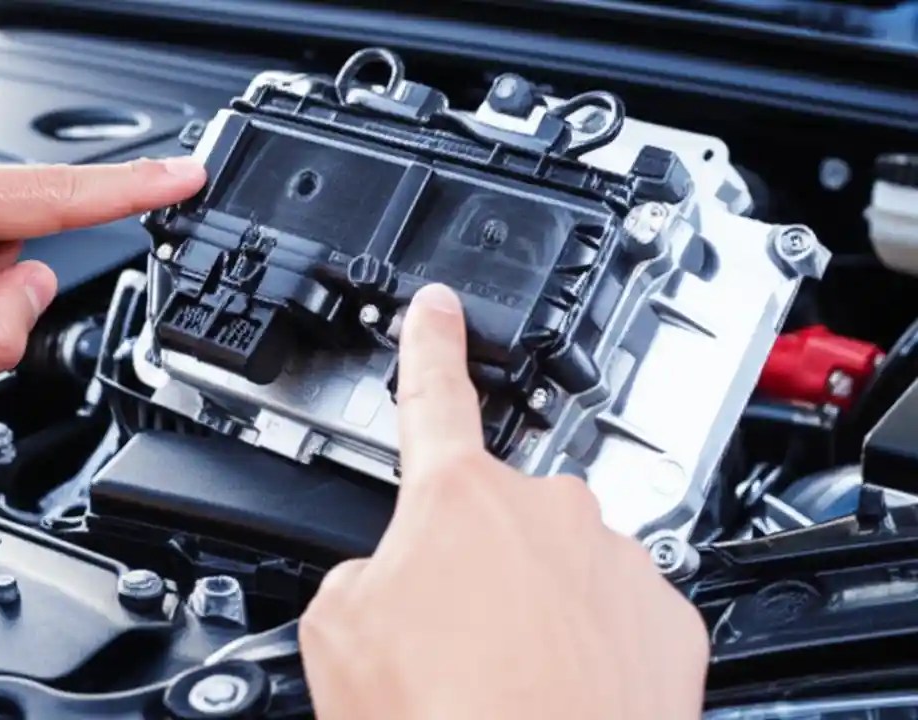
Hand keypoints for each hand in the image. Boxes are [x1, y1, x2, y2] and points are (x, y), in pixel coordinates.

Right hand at [299, 284, 708, 718]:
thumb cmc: (442, 718)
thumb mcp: (338, 633)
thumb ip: (363, 573)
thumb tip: (390, 578)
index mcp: (457, 498)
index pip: (434, 395)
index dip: (430, 346)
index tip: (440, 310)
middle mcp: (546, 511)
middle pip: (496, 514)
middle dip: (473, 562)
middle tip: (449, 639)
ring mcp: (615, 562)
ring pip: (560, 565)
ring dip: (531, 608)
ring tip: (503, 681)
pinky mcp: (667, 619)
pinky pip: (617, 611)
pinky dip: (590, 645)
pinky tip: (560, 693)